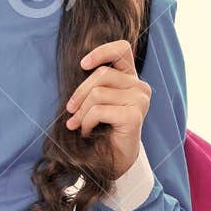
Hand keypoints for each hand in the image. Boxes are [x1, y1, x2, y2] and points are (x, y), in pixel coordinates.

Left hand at [65, 38, 149, 180]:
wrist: (114, 161)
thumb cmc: (103, 130)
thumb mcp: (97, 101)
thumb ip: (94, 84)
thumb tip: (77, 67)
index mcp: (131, 78)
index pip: (122, 49)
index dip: (101, 51)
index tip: (82, 65)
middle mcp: (140, 86)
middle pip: (101, 74)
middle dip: (79, 93)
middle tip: (70, 112)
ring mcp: (140, 100)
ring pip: (97, 93)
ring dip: (81, 112)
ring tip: (78, 125)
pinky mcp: (134, 115)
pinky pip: (99, 110)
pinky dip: (87, 122)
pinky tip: (88, 132)